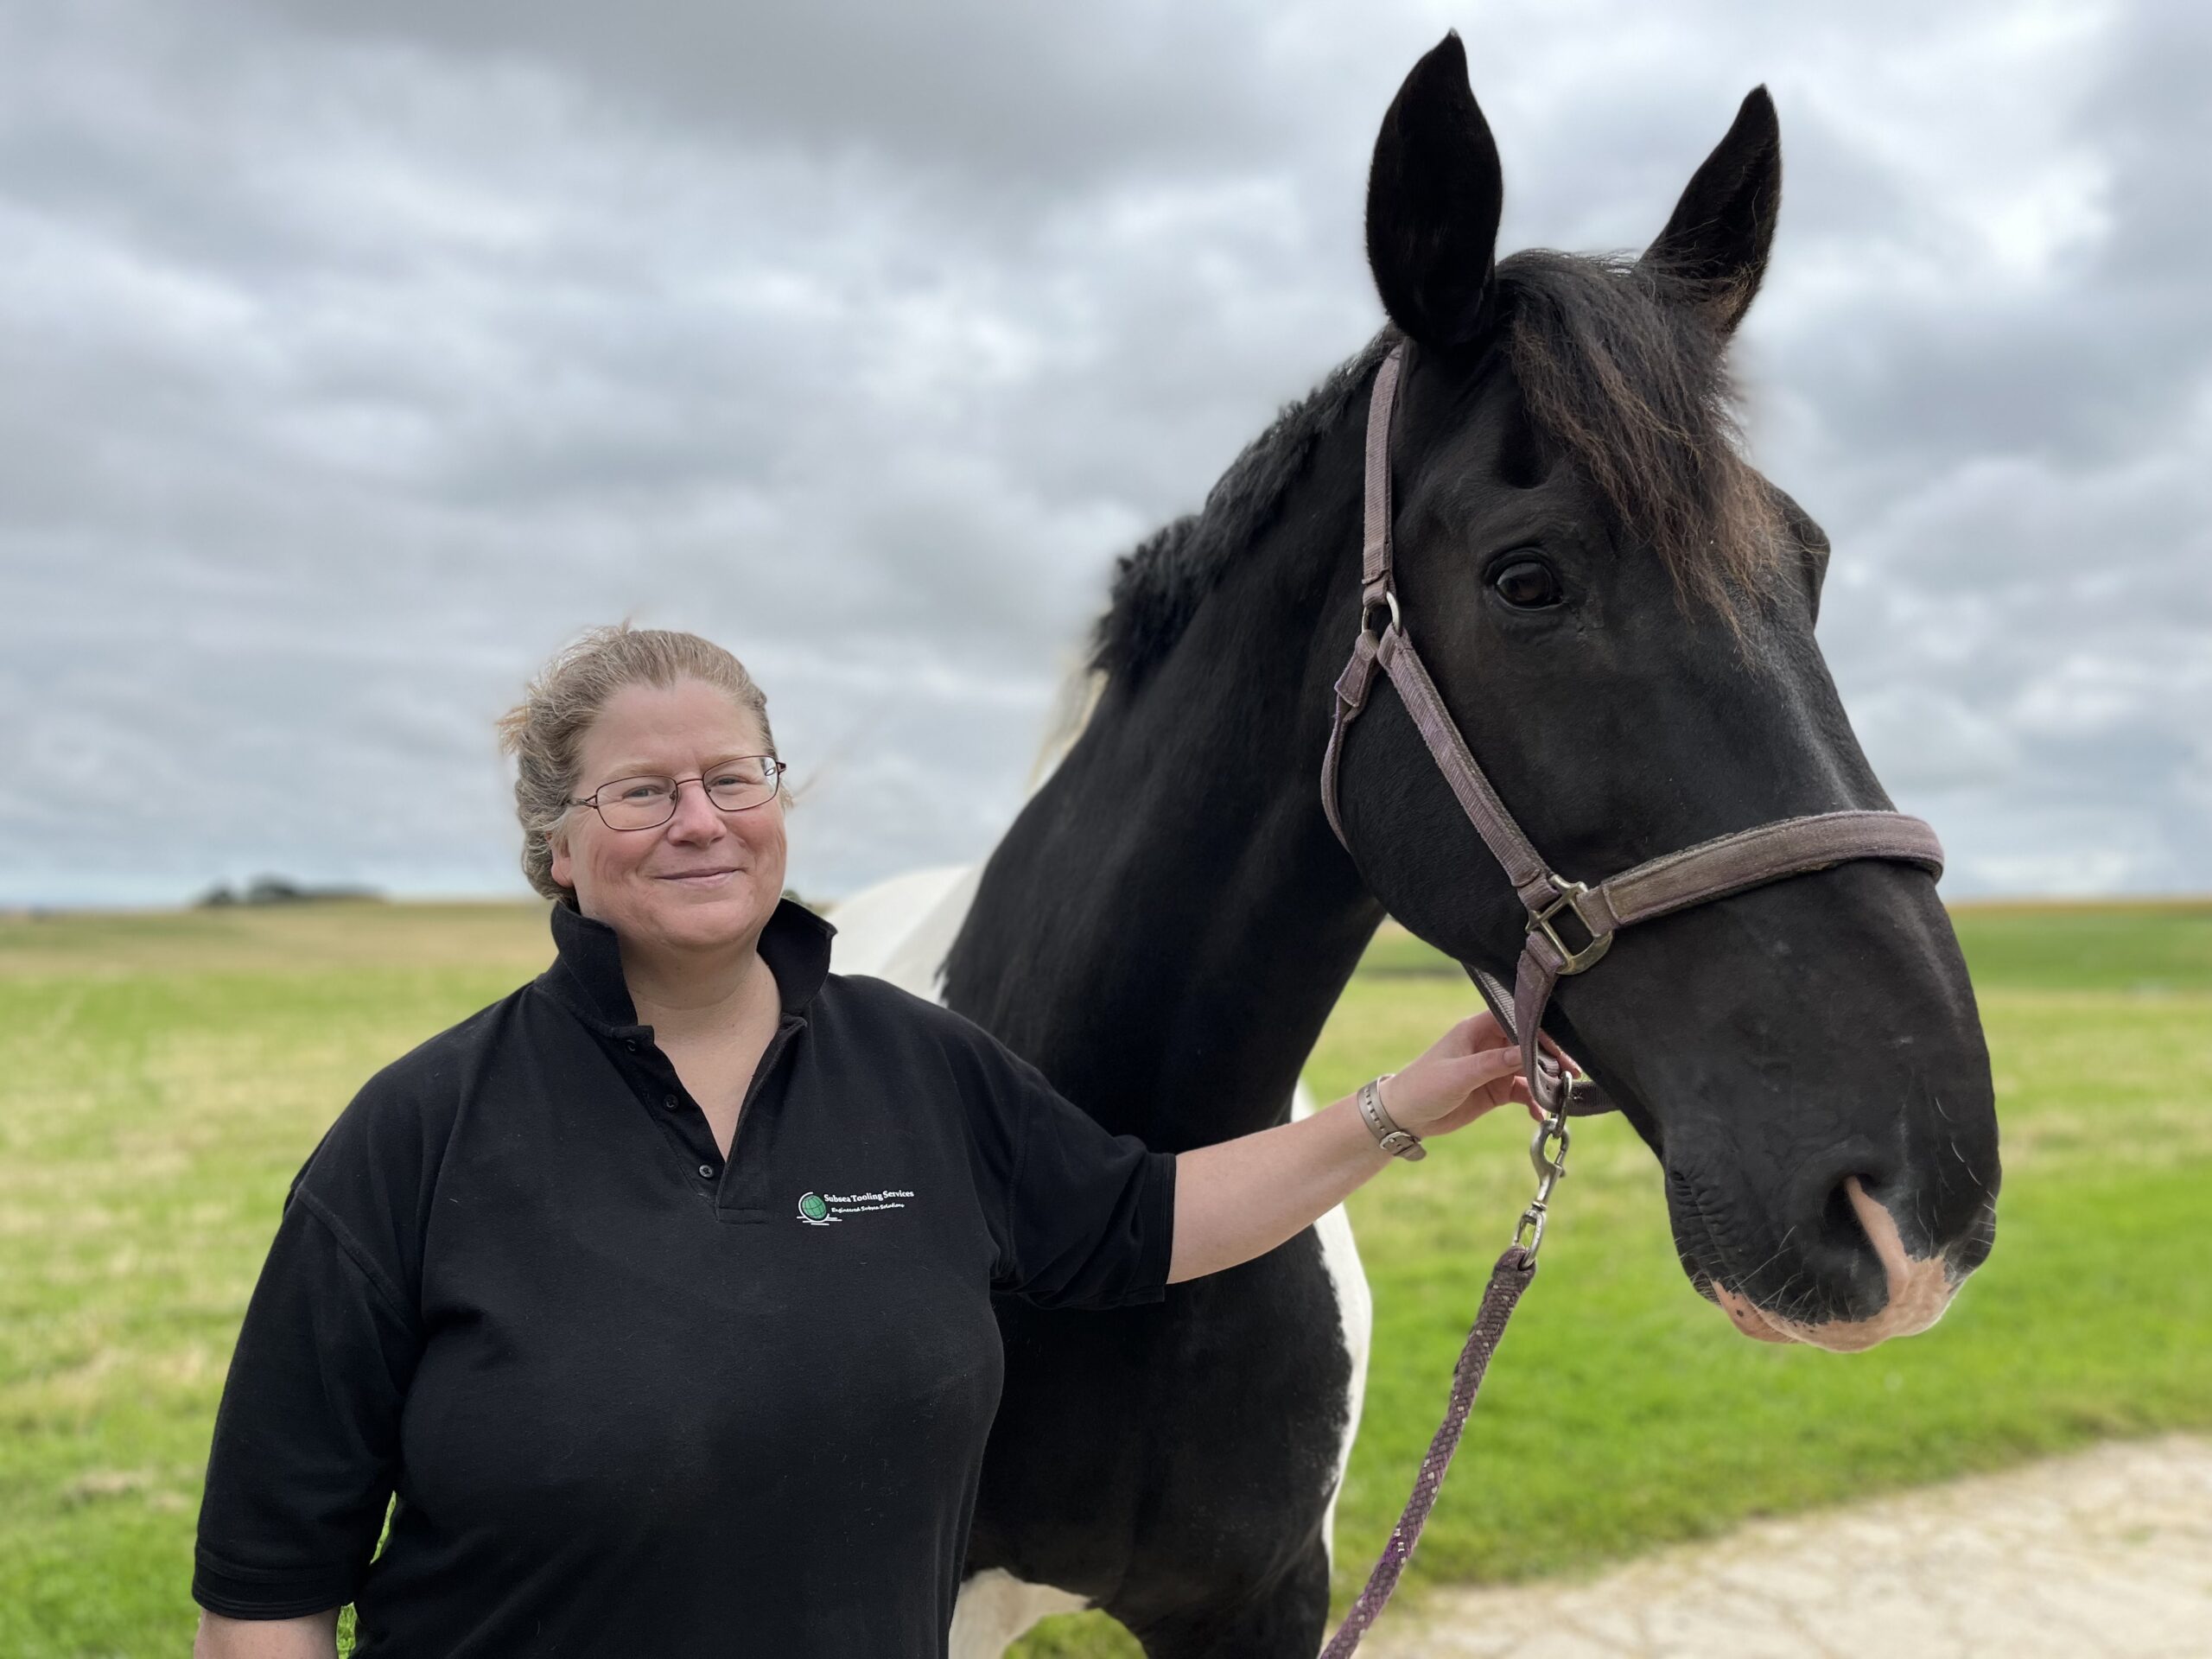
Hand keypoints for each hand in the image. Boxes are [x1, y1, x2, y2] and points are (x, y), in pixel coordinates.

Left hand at [1377, 1011, 1578, 1138]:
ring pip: (1529, 1070)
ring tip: (1561, 1096)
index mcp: (1476, 1030)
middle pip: (1528, 1045)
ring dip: (1546, 1082)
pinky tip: (1540, 1114)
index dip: (1538, 1031)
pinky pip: (1522, 1092)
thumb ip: (1492, 1064)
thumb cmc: (1422, 1086)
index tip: (1559, 1047)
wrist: (1404, 1116)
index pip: (1515, 1021)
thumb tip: (1526, 1052)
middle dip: (1550, 1059)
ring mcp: (1493, 1068)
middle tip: (1571, 1074)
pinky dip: (1534, 1101)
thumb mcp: (1458, 1074)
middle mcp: (1488, 1045)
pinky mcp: (1495, 1090)